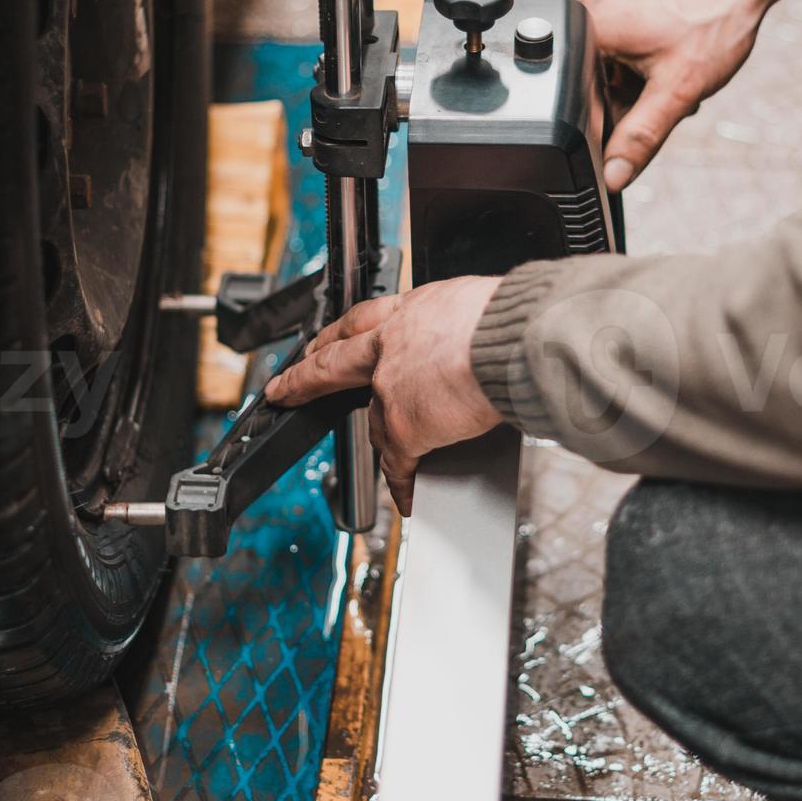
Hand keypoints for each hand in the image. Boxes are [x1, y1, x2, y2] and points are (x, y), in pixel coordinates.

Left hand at [264, 277, 501, 515]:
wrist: (514, 341)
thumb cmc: (511, 319)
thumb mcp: (476, 303)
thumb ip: (460, 323)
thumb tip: (476, 333)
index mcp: (412, 309)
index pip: (362, 321)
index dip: (337, 334)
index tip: (321, 342)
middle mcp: (391, 345)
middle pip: (334, 365)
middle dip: (305, 378)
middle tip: (286, 389)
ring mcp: (390, 387)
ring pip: (376, 421)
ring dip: (383, 438)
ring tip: (394, 456)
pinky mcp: (404, 425)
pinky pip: (398, 462)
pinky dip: (403, 482)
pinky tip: (406, 497)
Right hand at [584, 0, 801, 191]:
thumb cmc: (716, 17)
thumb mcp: (677, 90)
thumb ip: (640, 137)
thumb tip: (614, 176)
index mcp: (588, 29)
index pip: (582, 101)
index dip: (612, 123)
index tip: (646, 119)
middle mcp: (589, 8)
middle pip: (597, 82)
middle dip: (634, 97)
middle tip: (672, 85)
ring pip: (614, 66)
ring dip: (644, 80)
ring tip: (679, 65)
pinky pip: (626, 44)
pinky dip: (650, 59)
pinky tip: (677, 50)